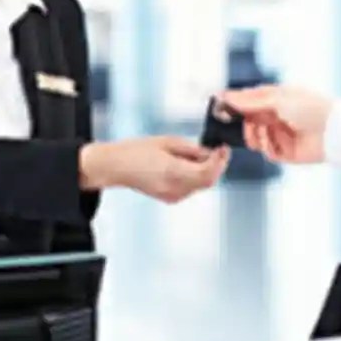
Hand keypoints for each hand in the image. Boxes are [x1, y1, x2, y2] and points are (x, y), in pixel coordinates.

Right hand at [79, 137, 228, 203]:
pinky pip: (191, 188)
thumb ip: (192, 149)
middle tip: (219, 151)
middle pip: (208, 181)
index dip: (220, 161)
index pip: (208, 172)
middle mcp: (175, 188)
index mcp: (174, 172)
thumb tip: (210, 153)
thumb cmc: (137, 150)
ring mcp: (172, 196)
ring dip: (206, 171)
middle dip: (216, 166)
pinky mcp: (169, 198)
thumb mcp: (168, 142)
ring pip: (200, 186)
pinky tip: (189, 164)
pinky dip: (196, 177)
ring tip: (201, 154)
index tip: (223, 149)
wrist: (117, 167)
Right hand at [216, 85, 331, 163]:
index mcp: (276, 99)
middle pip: (248, 121)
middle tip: (232, 121)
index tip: (218, 105)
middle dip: (240, 122)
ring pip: (254, 138)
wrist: (333, 130)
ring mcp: (280, 135)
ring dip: (253, 135)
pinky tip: (271, 140)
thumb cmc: (310, 107)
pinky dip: (266, 146)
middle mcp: (276, 117)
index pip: (248, 100)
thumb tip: (227, 96)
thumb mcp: (277, 99)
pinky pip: (267, 151)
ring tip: (259, 131)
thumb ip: (251, 100)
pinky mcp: (285, 153)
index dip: (234, 103)